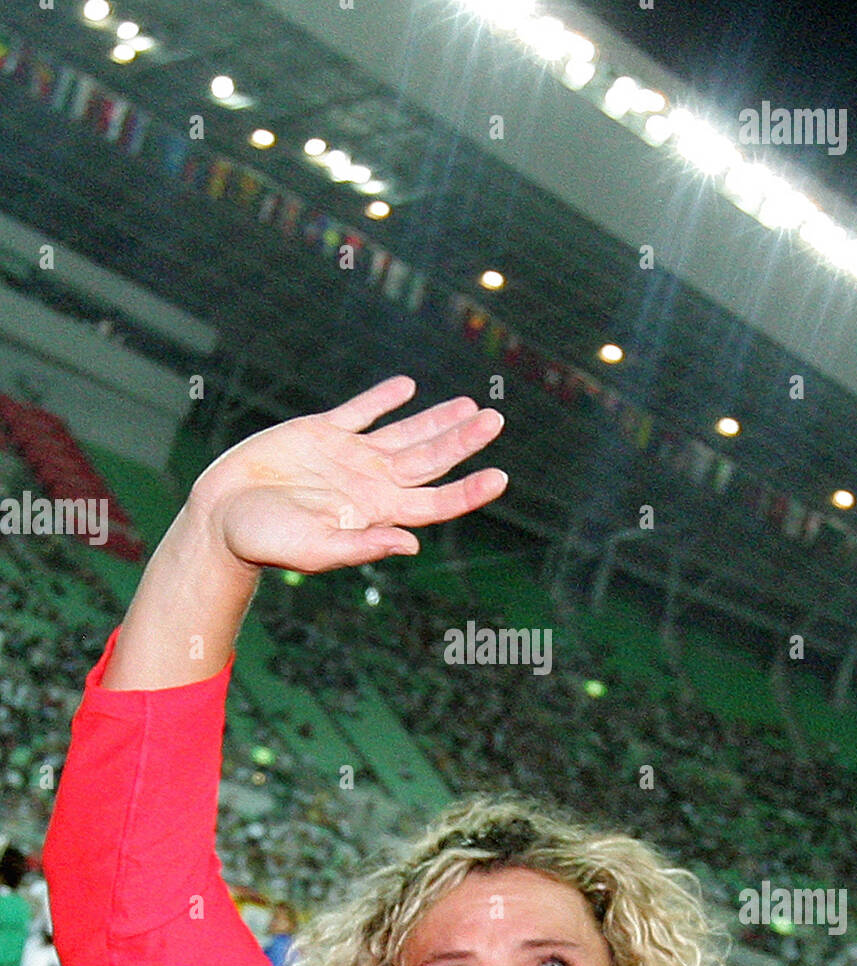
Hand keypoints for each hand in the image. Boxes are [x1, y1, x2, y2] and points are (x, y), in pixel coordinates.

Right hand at [188, 376, 506, 573]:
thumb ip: (363, 545)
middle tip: (496, 420)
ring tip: (472, 406)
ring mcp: (347, 456)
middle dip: (464, 441)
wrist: (219, 516)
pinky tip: (407, 387)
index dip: (469, 491)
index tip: (501, 477)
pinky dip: (383, 398)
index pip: (435, 502)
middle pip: (430, 461)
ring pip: (405, 433)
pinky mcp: (319, 433)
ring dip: (437, 419)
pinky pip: (360, 411)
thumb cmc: (265, 542)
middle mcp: (370, 483)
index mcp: (376, 513)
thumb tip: (412, 545)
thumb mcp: (316, 549)